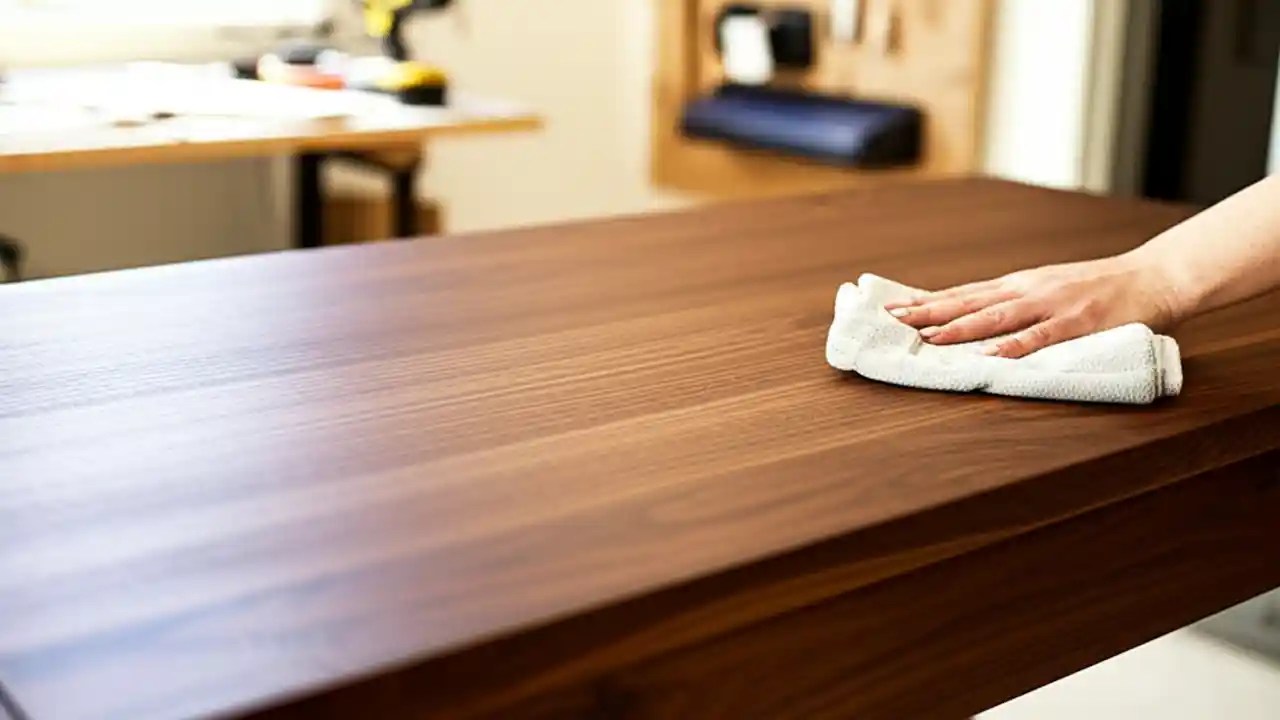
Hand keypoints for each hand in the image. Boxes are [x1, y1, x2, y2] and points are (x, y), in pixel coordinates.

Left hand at [883, 254, 1183, 357]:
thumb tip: (979, 319)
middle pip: (969, 302)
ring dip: (960, 327)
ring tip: (927, 337)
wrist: (1154, 276)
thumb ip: (1017, 304)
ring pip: (997, 318)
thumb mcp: (1050, 289)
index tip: (893, 307)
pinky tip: (990, 355)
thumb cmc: (1100, 288)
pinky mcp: (1078, 322)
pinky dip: (1013, 346)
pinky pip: (1041, 337)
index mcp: (1020, 284)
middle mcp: (1028, 290)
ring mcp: (1052, 305)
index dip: (927, 301)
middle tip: (892, 319)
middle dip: (929, 311)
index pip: (964, 293)